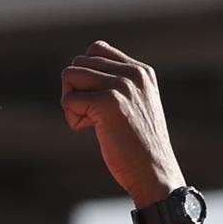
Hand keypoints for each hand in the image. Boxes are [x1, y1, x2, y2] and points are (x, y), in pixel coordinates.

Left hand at [60, 41, 186, 206]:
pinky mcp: (108, 103)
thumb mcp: (135, 107)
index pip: (96, 49)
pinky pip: (68, 100)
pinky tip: (92, 131)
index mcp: (141, 71)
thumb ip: (117, 85)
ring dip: (72, 101)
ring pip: (70, 75)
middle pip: (79, 62)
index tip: (99, 101)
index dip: (87, 75)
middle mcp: (133, 73)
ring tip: (90, 122)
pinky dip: (72, 118)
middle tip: (93, 115)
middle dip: (77, 89)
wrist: (154, 174)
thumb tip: (75, 74)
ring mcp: (121, 86)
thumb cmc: (140, 148)